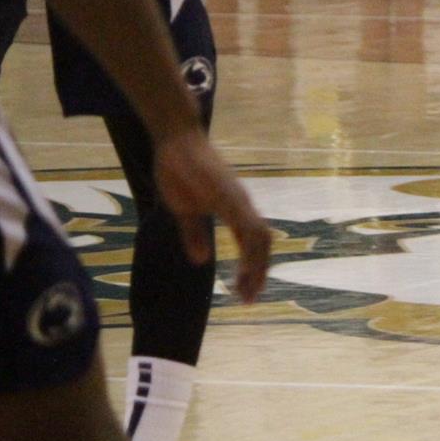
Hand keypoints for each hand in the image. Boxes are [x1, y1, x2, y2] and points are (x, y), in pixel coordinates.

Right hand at [150, 128, 271, 304]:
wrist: (177, 140)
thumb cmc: (181, 171)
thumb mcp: (185, 210)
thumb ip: (195, 234)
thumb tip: (202, 260)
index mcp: (235, 209)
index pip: (254, 243)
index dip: (254, 268)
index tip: (247, 294)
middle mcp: (242, 204)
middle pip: (262, 242)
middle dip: (259, 273)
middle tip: (249, 300)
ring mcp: (237, 197)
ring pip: (258, 235)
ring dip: (256, 265)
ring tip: (248, 290)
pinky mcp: (226, 192)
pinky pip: (244, 222)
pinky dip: (248, 246)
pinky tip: (244, 263)